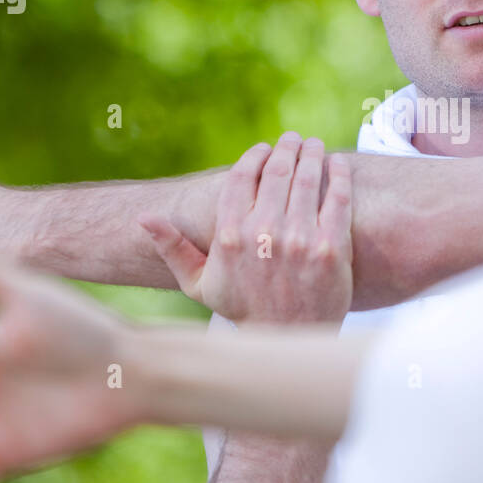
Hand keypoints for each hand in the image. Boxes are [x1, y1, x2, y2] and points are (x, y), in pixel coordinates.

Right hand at [139, 132, 352, 323]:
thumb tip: (144, 217)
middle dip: (287, 148)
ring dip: (311, 154)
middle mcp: (263, 234)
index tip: (264, 149)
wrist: (288, 342)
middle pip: (277, 171)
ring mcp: (300, 240)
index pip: (241, 176)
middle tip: (294, 140)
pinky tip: (337, 165)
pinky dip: (338, 175)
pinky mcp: (332, 248)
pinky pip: (338, 198)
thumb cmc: (243, 309)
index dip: (254, 156)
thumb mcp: (199, 284)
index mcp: (229, 236)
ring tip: (314, 146)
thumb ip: (172, 248)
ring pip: (307, 178)